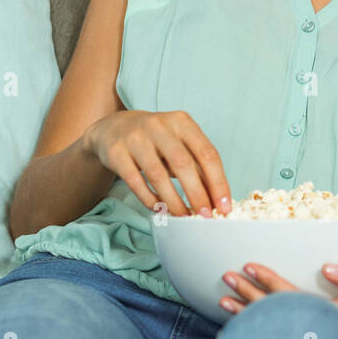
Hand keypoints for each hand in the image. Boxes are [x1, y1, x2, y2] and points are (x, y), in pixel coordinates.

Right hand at [83, 109, 230, 216]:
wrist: (113, 128)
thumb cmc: (156, 139)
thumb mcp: (179, 143)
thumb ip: (198, 165)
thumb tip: (218, 197)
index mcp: (182, 122)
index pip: (207, 152)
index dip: (218, 181)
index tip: (224, 205)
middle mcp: (159, 126)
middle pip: (183, 164)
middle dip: (197, 194)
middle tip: (205, 216)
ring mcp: (135, 138)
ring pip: (158, 176)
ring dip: (174, 201)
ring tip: (183, 217)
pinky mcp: (116, 153)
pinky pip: (136, 182)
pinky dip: (150, 199)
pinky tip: (160, 209)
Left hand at [220, 262, 337, 338]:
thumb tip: (328, 267)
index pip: (299, 300)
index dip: (272, 283)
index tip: (251, 266)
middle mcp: (331, 332)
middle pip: (283, 315)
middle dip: (252, 297)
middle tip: (227, 278)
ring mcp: (329, 338)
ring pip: (284, 328)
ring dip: (253, 314)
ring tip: (226, 301)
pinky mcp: (330, 338)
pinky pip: (292, 332)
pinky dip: (268, 324)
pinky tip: (251, 317)